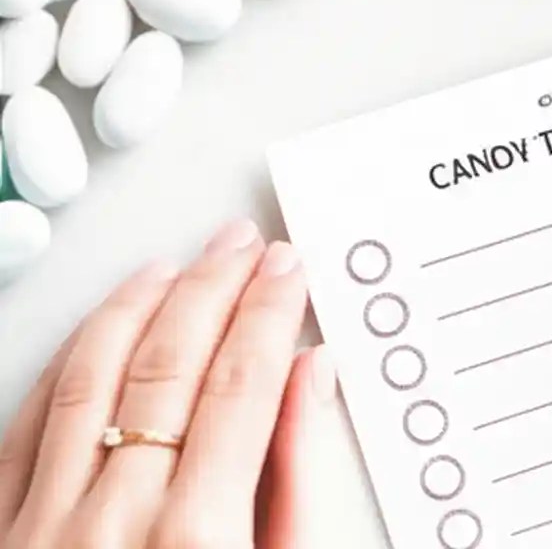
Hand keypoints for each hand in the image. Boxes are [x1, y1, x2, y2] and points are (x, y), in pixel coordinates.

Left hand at [0, 220, 331, 548]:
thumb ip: (293, 481)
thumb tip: (308, 380)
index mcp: (199, 534)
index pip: (242, 383)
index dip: (270, 312)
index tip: (287, 271)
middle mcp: (114, 519)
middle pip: (168, 365)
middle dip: (215, 288)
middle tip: (242, 246)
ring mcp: (46, 524)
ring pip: (90, 377)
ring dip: (139, 306)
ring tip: (176, 267)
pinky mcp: (4, 532)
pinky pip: (29, 421)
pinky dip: (72, 360)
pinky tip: (104, 328)